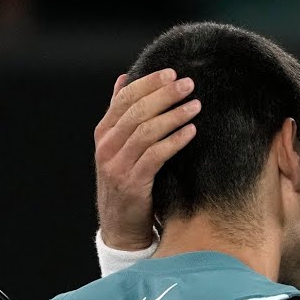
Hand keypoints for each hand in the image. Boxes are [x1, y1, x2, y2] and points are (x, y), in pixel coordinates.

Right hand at [95, 69, 201, 249]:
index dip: (148, 83)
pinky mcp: (132, 184)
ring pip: (145, 131)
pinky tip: (191, 131)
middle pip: (136, 111)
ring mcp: (117, 166)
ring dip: (173, 116)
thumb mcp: (118, 147)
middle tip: (188, 84)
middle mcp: (107, 147)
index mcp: (104, 133)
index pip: (124, 98)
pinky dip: (174, 141)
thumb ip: (121, 115)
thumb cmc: (127, 181)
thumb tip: (123, 79)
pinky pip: (155, 156)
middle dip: (163, 94)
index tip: (172, 73)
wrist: (120, 226)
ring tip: (195, 106)